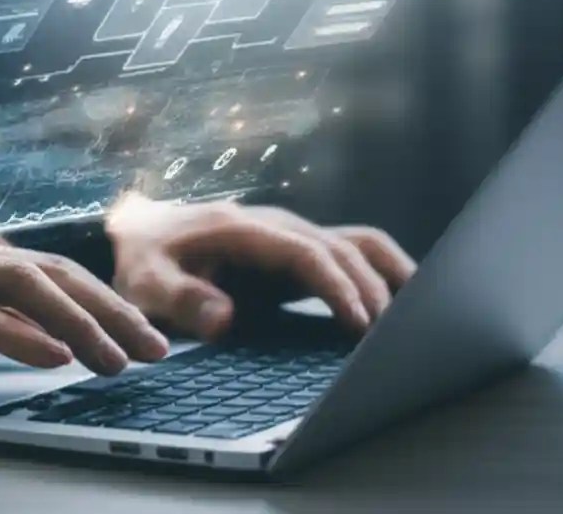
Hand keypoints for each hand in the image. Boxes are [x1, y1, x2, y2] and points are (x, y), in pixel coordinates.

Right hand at [0, 212, 167, 373]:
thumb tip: (7, 315)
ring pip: (25, 285)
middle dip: (113, 308)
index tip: (135, 327)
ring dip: (81, 323)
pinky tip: (54, 356)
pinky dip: (20, 334)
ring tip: (119, 357)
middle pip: (53, 269)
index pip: (46, 265)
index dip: (98, 295)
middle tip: (155, 347)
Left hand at [107, 197, 415, 339]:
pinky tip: (405, 299)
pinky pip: (352, 252)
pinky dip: (382, 270)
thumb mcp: (146, 283)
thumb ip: (182, 299)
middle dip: (372, 289)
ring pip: (358, 242)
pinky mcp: (300, 251)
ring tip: (420, 311)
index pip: (305, 253)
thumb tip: (225, 318)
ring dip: (390, 272)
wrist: (142, 232)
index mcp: (243, 230)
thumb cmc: (145, 261)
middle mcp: (276, 226)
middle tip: (394, 336)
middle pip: (342, 248)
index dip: (336, 285)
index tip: (358, 320)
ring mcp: (293, 235)